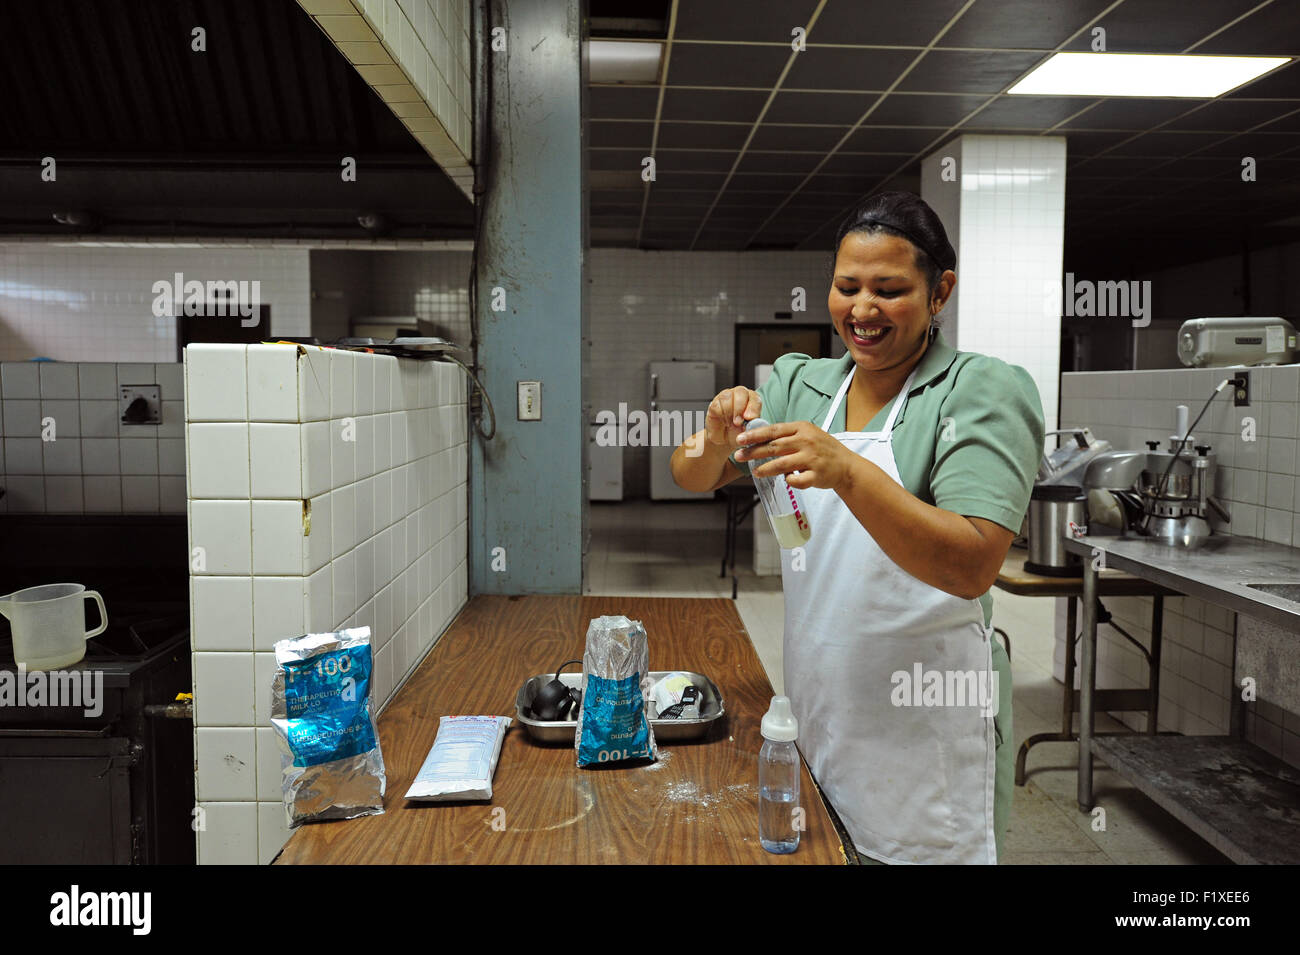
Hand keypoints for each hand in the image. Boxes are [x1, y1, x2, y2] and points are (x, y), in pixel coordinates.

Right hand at [705, 386, 762, 449]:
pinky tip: (725, 422)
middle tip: (738, 423)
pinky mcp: (715, 404)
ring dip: (730, 412)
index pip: (755, 397)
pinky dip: (721, 415)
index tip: (750, 418)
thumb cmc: (740, 432)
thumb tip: (754, 422)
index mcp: (752, 399)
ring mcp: (726, 397)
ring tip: (731, 424)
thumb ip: (753, 424)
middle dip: (740, 408)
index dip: (753, 406)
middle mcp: (740, 395)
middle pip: (741, 392)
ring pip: (727, 396)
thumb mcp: (750, 430)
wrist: (725, 440)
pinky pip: (717, 404)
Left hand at [735, 420, 856, 490]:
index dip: (755, 435)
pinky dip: (789, 481)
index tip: (740, 439)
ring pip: (782, 464)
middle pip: (774, 447)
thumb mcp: (807, 434)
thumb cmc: (823, 450)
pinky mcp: (816, 475)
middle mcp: (806, 441)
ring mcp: (812, 458)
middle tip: (738, 456)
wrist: (847, 466)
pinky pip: (796, 480)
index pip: (774, 430)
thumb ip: (787, 435)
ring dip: (765, 469)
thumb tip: (760, 438)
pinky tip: (786, 480)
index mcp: (802, 428)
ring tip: (755, 472)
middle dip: (753, 452)